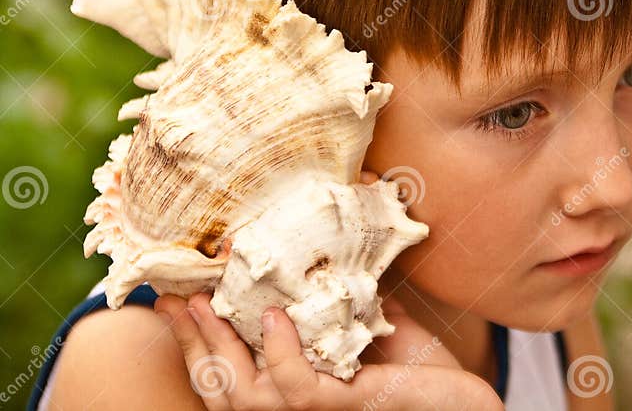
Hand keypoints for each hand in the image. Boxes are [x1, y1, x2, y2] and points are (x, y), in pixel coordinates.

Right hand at [154, 292, 502, 410]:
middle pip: (221, 390)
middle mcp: (296, 407)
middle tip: (168, 300)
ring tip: (205, 302)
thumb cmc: (415, 365)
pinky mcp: (344, 408)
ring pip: (245, 394)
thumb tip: (311, 238)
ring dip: (219, 347)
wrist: (463, 397)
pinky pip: (298, 389)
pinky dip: (281, 355)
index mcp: (295, 388)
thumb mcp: (363, 323)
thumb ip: (333, 298)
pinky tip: (275, 319)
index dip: (194, 343)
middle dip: (190, 344)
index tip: (172, 300)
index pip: (229, 376)